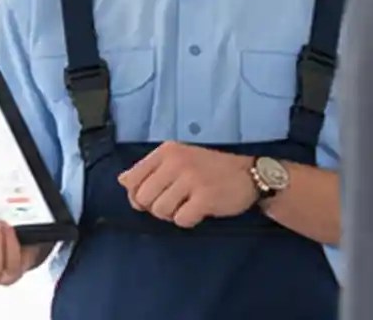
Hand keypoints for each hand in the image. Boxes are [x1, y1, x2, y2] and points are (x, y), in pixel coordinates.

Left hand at [117, 142, 257, 227]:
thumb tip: (123, 182)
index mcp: (166, 151)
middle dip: (155, 207)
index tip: (151, 197)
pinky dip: (188, 221)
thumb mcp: (178, 160)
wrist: (249, 174)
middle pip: (143, 198)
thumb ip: (150, 170)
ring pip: (159, 210)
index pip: (131, 178)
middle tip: (174, 203)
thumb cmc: (210, 169)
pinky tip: (199, 210)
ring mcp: (191, 179)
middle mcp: (176, 162)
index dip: (136, 195)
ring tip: (187, 205)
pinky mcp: (205, 197)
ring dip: (172, 215)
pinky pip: (180, 220)